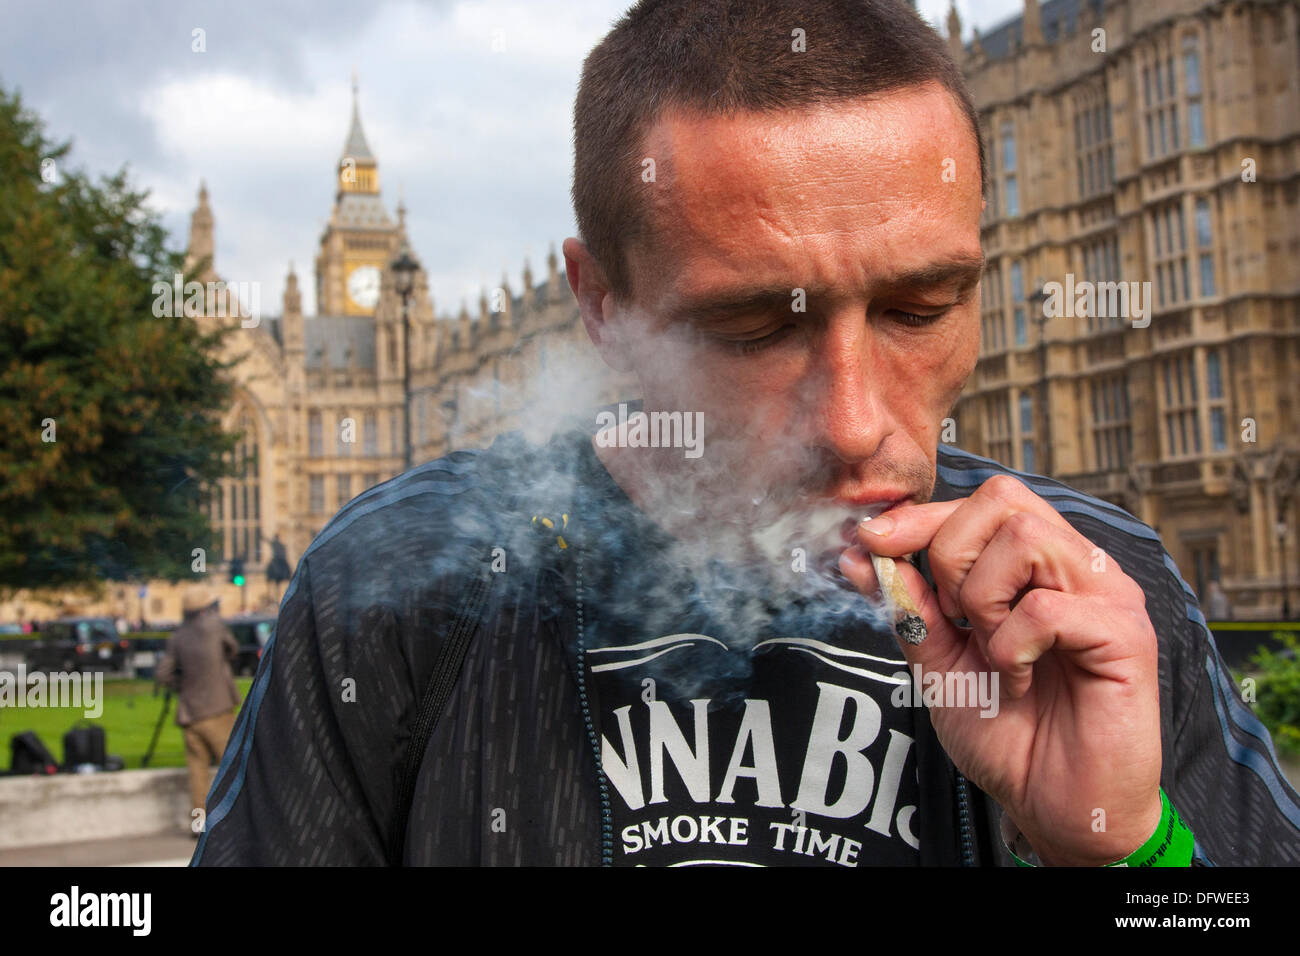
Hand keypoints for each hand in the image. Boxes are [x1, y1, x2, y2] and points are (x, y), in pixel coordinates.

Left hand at [838, 474, 1162, 865]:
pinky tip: (1020, 682)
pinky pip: (1046, 608)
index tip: (871, 541)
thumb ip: (909, 605)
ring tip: (992, 651)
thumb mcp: (939, 661)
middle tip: (954, 620)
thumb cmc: (1008, 732)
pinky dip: (1012, 647)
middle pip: (1003, 501)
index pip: (984, 502)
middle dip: (951, 555)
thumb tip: (862, 552)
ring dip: (983, 600)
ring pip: (1026, 538)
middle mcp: (1079, 566)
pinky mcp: (1126, 635)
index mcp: (1040, 565)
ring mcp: (1108, 595)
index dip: (922, 516)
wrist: (1054, 806)